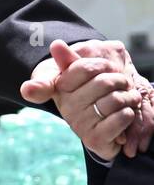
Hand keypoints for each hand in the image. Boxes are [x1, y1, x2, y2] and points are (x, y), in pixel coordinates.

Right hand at [21, 38, 143, 159]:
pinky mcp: (95, 139)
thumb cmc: (87, 95)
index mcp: (59, 87)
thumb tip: (56, 45)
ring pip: (115, 100)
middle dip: (120, 80)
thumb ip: (66, 59)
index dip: (102, 65)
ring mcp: (79, 124)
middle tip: (121, 84)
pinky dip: (129, 113)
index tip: (106, 67)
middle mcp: (66, 106)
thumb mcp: (75, 74)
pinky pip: (121, 117)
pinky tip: (124, 113)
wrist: (96, 127)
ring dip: (128, 97)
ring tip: (126, 99)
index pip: (84, 67)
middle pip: (104, 82)